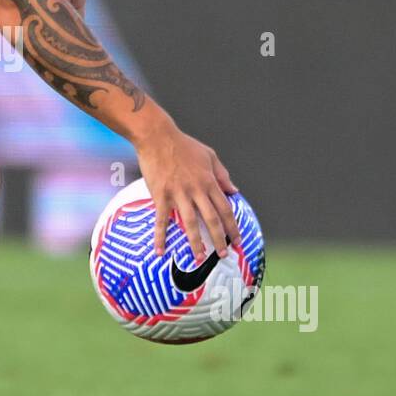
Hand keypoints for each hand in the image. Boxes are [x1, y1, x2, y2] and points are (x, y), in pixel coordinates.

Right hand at [134, 114, 240, 260]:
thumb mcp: (209, 155)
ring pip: (191, 223)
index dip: (233, 226)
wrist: (157, 137)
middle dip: (219, 239)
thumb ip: (222, 174)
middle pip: (212, 219)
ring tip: (200, 258)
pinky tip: (160, 251)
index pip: (225, 208)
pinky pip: (161, 220)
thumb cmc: (183, 145)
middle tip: (223, 255)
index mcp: (209, 181)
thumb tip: (234, 190)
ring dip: (196, 242)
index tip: (238, 240)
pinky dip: (161, 237)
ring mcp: (178, 193)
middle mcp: (196, 190)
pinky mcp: (161, 195)